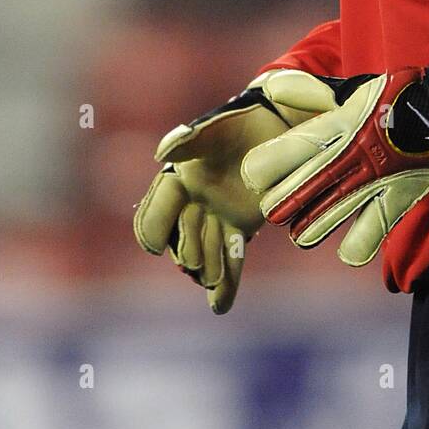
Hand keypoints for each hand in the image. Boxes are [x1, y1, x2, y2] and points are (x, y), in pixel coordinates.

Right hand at [133, 73, 319, 312]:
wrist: (276, 126)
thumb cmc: (240, 122)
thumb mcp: (216, 128)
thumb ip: (190, 139)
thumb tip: (163, 153)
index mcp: (177, 179)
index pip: (154, 212)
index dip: (152, 229)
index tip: (154, 245)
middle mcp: (192, 203)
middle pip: (181, 238)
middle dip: (188, 250)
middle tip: (198, 263)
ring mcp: (216, 218)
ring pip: (205, 254)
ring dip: (209, 270)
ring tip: (215, 282)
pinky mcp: (240, 228)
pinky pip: (230, 259)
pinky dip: (226, 284)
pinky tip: (220, 306)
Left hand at [241, 52, 428, 266]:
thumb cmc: (394, 97)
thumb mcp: (349, 91)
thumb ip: (307, 92)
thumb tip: (268, 86)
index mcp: (329, 128)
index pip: (270, 160)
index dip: (259, 172)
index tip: (261, 174)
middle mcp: (343, 159)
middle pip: (283, 200)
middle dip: (277, 206)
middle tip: (281, 207)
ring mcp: (369, 184)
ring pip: (313, 227)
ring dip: (306, 230)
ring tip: (307, 227)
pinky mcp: (395, 204)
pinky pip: (360, 245)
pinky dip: (353, 247)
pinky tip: (351, 241)